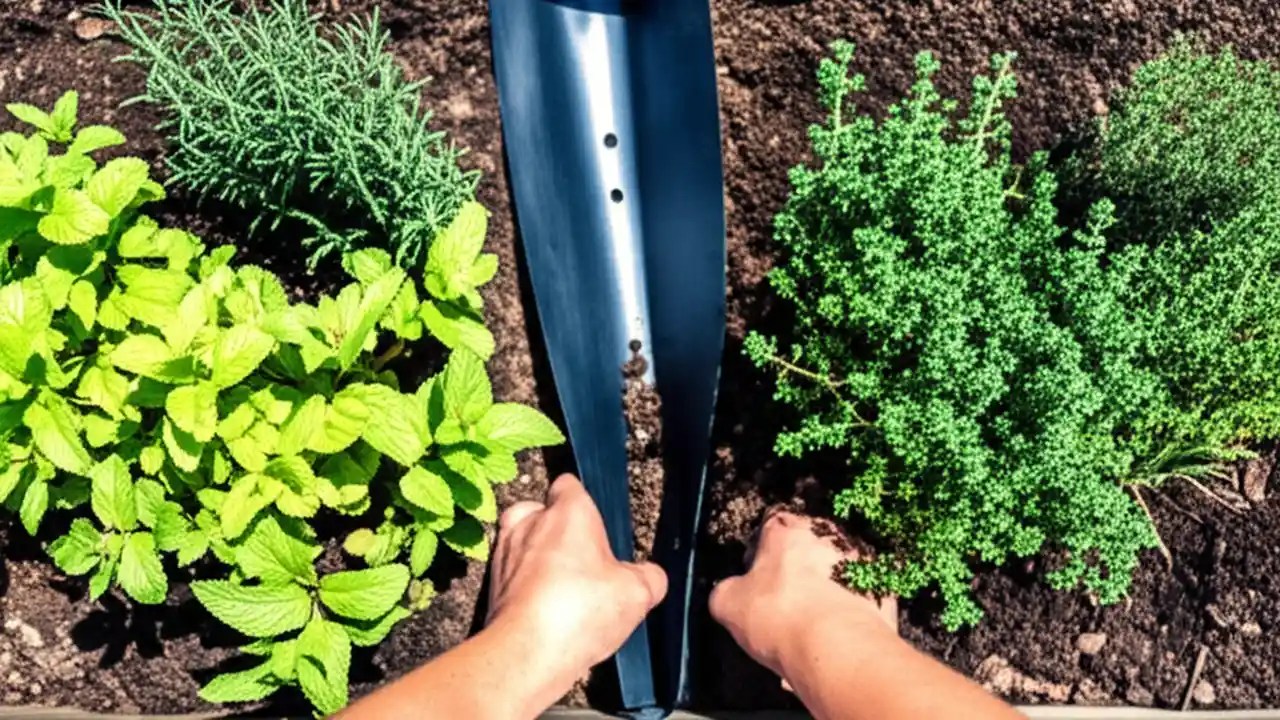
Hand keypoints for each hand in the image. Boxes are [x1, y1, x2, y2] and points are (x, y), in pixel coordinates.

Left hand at [487, 474, 667, 694]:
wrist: (525, 652)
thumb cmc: (578, 611)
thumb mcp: (637, 594)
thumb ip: (648, 577)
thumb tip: (651, 576)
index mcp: (569, 513)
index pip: (570, 485)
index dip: (582, 499)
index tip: (593, 518)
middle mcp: (531, 524)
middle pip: (540, 511)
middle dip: (556, 529)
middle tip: (577, 556)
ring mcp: (505, 554)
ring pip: (519, 542)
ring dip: (535, 557)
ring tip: (559, 586)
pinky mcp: (490, 585)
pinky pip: (509, 575)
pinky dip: (522, 586)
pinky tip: (543, 610)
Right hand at [709, 511, 895, 678]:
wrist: (839, 647)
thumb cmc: (777, 616)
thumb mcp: (727, 603)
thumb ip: (727, 589)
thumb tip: (732, 592)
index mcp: (787, 529)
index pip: (769, 527)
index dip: (760, 555)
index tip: (757, 584)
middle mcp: (828, 534)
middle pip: (807, 549)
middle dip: (797, 573)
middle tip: (785, 608)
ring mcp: (861, 561)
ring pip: (836, 574)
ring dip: (826, 593)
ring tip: (813, 630)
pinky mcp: (885, 589)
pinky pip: (860, 599)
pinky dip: (849, 614)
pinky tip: (835, 640)